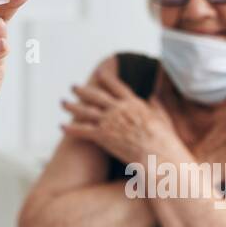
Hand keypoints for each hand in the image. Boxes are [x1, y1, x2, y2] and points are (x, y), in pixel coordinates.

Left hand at [60, 68, 179, 165]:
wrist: (156, 154)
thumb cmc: (164, 138)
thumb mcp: (162, 117)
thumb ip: (156, 104)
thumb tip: (153, 95)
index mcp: (132, 103)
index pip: (116, 86)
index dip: (106, 78)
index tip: (98, 72)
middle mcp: (118, 109)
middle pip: (96, 96)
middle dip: (83, 91)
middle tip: (73, 86)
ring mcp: (109, 121)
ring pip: (86, 111)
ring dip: (72, 106)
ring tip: (63, 102)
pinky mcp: (103, 136)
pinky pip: (83, 130)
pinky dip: (71, 128)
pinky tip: (61, 125)